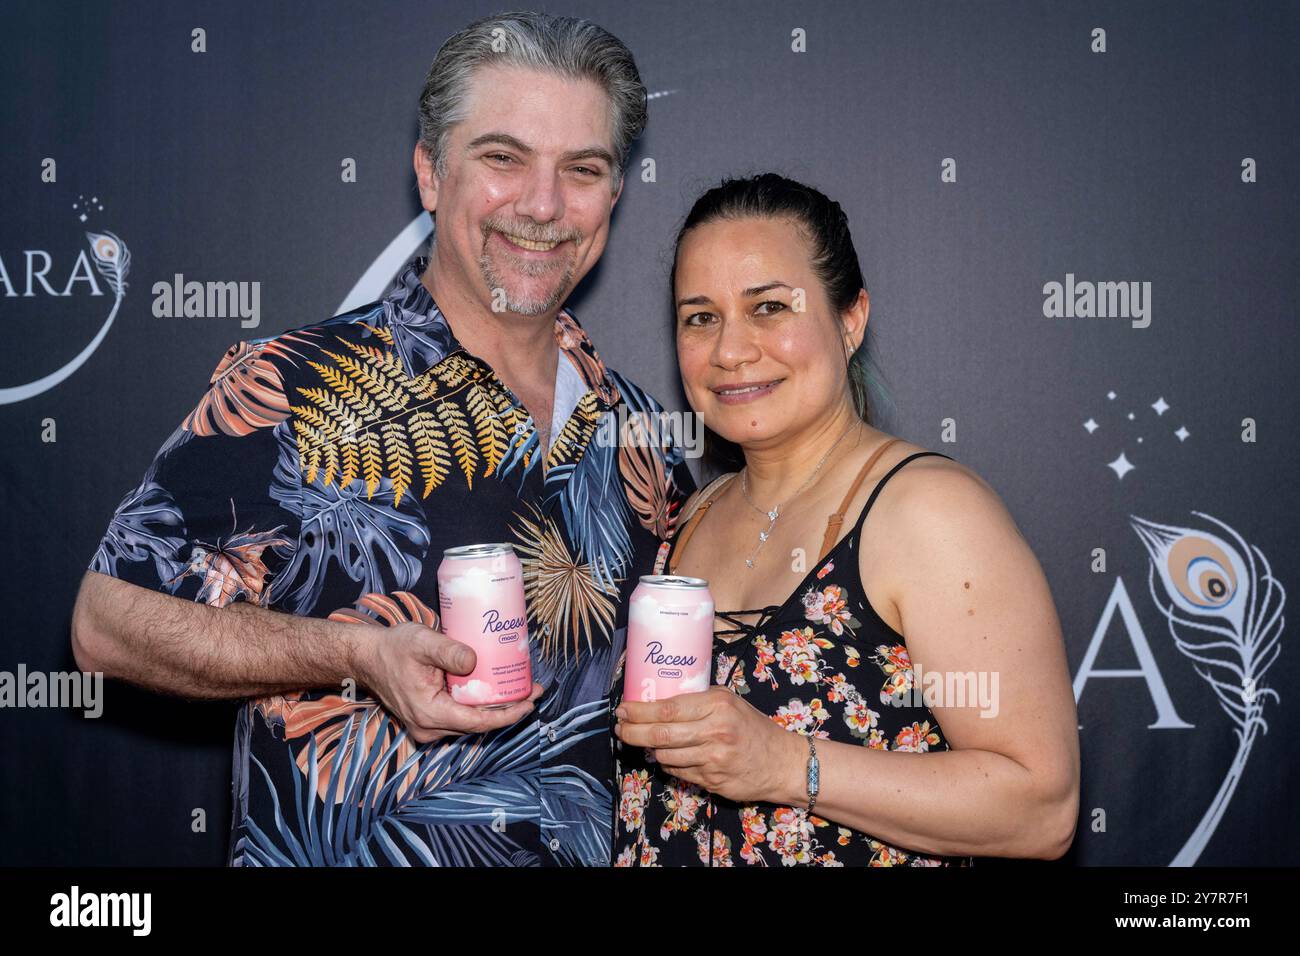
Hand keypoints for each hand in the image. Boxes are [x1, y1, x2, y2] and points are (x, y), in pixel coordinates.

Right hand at [357, 621, 543, 743]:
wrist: (368, 657)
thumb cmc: (393, 648)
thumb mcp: (422, 642)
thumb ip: (449, 651)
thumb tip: (476, 661)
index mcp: (430, 713)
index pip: (478, 723)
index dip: (508, 715)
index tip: (530, 702)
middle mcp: (429, 728)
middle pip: (478, 725)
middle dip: (508, 710)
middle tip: (533, 690)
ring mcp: (428, 726)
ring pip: (470, 722)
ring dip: (495, 708)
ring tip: (520, 688)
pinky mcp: (428, 720)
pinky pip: (460, 716)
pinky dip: (479, 706)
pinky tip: (495, 690)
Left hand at [615, 687, 802, 802]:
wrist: (782, 762)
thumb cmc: (753, 728)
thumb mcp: (729, 702)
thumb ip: (697, 702)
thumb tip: (656, 703)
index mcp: (717, 705)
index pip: (668, 709)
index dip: (639, 711)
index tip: (623, 709)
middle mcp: (715, 731)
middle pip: (660, 734)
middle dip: (632, 732)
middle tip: (619, 728)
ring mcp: (713, 759)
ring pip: (665, 756)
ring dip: (650, 750)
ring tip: (644, 741)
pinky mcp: (712, 781)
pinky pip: (678, 772)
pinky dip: (668, 764)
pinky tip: (670, 756)